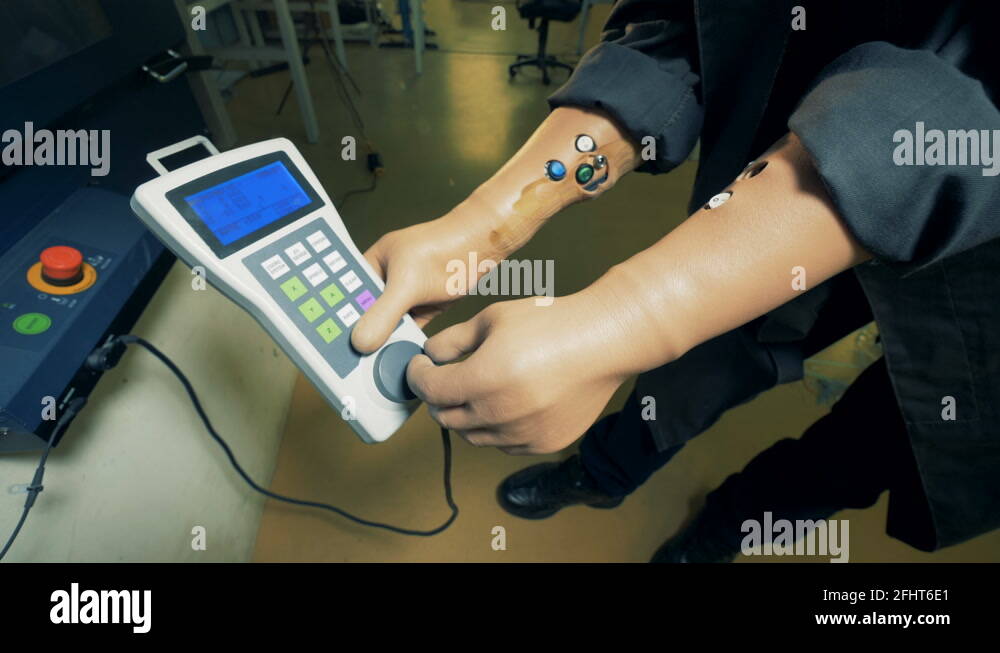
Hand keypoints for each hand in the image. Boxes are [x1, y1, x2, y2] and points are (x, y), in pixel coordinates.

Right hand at [350, 196, 508, 352]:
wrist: (482, 247)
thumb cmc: (444, 248)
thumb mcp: (408, 282)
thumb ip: (384, 312)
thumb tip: (361, 340)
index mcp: (371, 264)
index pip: (346, 294)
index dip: (338, 317)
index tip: (333, 343)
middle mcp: (385, 280)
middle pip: (366, 313)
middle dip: (362, 333)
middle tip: (352, 360)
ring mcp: (404, 295)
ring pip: (387, 323)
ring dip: (384, 340)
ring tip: (371, 365)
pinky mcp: (422, 307)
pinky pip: (406, 329)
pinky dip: (403, 342)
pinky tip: (396, 358)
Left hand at [406, 292, 632, 453]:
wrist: (604, 342)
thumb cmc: (550, 323)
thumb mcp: (493, 318)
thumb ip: (453, 340)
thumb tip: (429, 356)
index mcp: (483, 379)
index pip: (430, 390)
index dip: (416, 376)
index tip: (418, 367)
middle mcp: (500, 414)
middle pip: (446, 418)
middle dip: (438, 397)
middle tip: (443, 379)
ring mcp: (522, 435)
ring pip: (473, 436)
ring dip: (465, 415)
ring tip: (476, 390)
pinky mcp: (543, 445)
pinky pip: (503, 443)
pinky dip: (495, 427)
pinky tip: (506, 403)